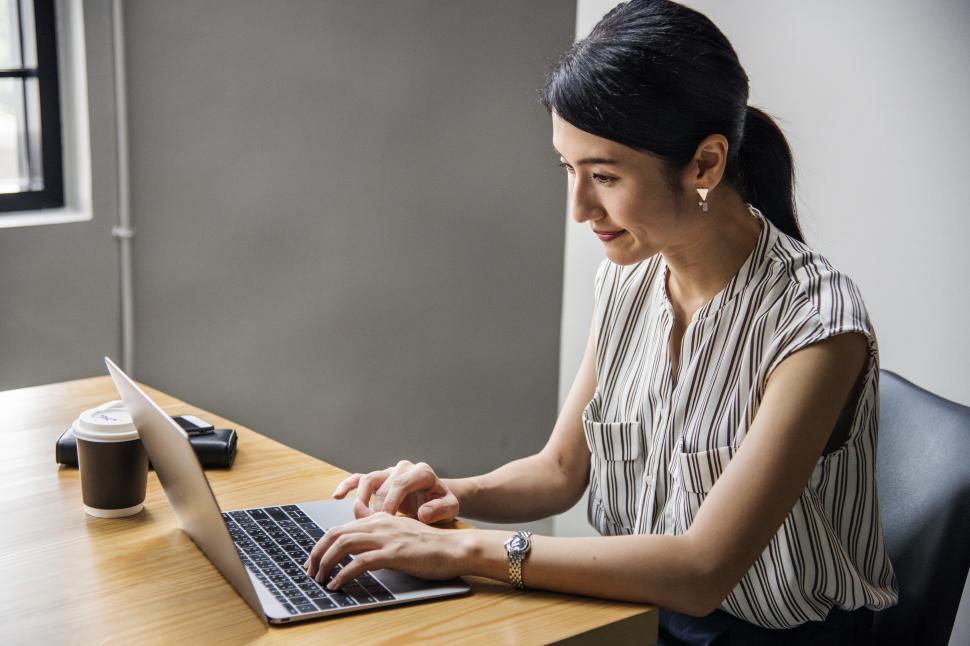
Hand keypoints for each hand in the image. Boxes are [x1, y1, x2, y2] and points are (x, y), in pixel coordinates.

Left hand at [303, 512, 466, 589]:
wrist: (454, 548)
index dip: (322, 544)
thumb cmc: (430, 544)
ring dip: (325, 563)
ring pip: (343, 544)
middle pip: (336, 533)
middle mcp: (380, 523)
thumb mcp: (400, 529)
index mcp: (380, 518)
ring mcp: (386, 537)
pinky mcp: (394, 553)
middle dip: (317, 553)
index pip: (341, 527)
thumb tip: (358, 523)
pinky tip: (337, 584)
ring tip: (319, 578)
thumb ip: (379, 526)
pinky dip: (344, 574)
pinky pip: (360, 562)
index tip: (315, 560)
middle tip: (310, 570)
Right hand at [332, 459, 459, 523]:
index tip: (387, 520)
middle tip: (372, 526)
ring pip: (367, 480)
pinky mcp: (378, 480)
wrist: (438, 499)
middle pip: (382, 484)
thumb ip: (440, 510)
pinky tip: (337, 496)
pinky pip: (358, 478)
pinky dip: (347, 486)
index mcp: (421, 472)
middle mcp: (403, 468)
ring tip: (360, 519)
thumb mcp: (450, 508)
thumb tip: (423, 513)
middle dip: (375, 506)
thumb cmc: (442, 504)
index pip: (401, 483)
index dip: (392, 501)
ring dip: (361, 500)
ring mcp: (388, 473)